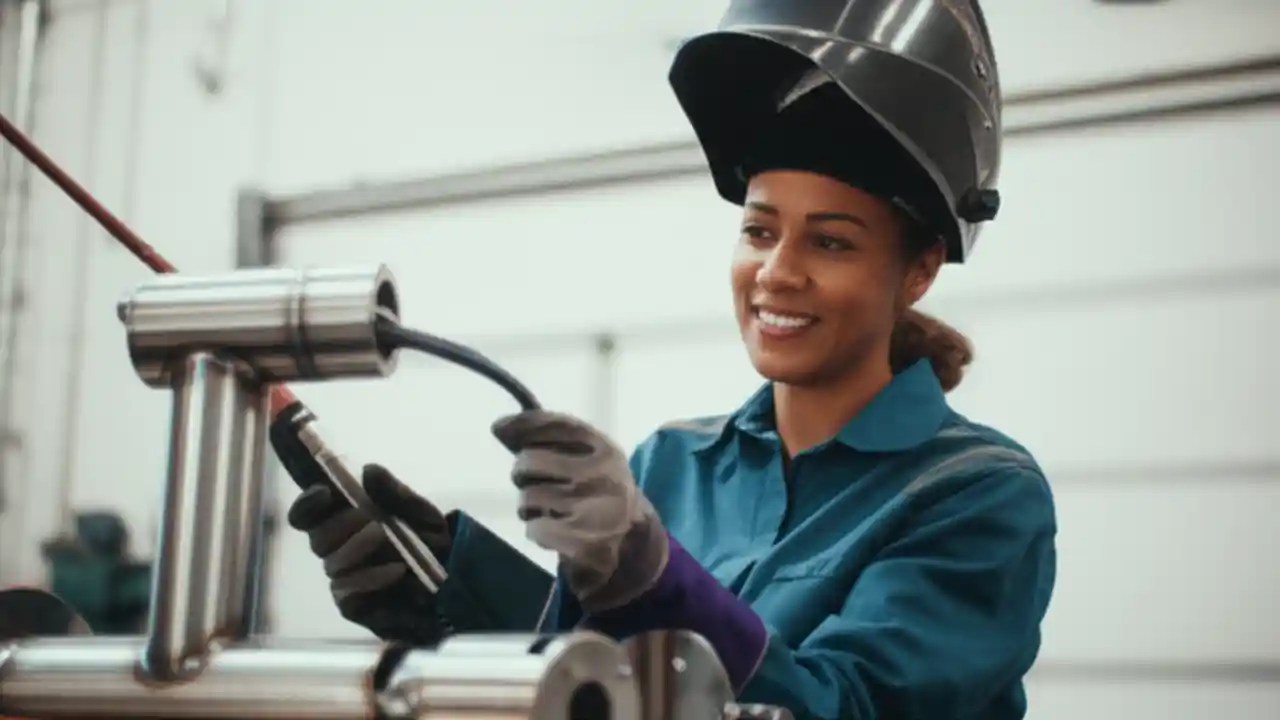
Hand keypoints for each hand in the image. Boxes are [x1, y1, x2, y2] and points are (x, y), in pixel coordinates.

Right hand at [271, 414, 451, 644]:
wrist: (457, 579)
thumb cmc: (434, 541)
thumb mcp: (422, 512)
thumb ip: (396, 493)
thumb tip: (369, 470)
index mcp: (346, 524)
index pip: (307, 516)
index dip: (307, 505)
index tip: (324, 492)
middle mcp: (338, 552)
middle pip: (318, 541)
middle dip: (344, 528)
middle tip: (375, 523)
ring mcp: (345, 581)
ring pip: (333, 567)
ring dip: (361, 553)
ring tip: (393, 547)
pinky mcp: (355, 607)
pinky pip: (348, 595)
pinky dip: (372, 579)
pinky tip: (397, 571)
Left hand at [491, 410, 668, 612]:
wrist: (629, 544)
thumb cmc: (596, 493)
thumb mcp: (586, 460)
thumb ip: (549, 440)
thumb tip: (500, 427)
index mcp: (605, 450)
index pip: (556, 425)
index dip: (522, 424)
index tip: (499, 427)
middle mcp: (601, 476)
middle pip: (529, 461)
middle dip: (524, 474)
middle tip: (538, 484)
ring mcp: (593, 511)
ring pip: (527, 497)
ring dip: (529, 507)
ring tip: (550, 511)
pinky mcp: (584, 544)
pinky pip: (534, 529)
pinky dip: (538, 531)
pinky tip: (555, 532)